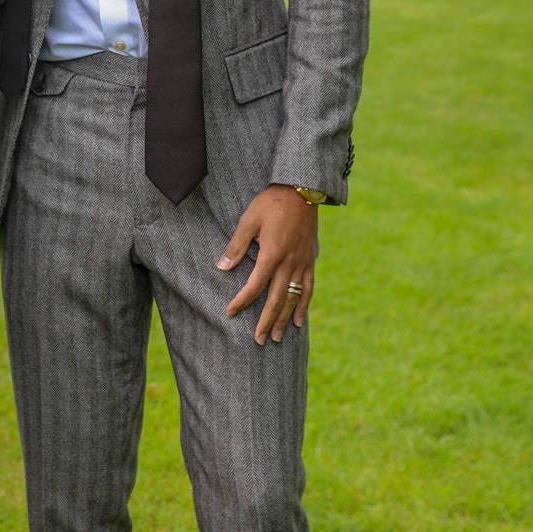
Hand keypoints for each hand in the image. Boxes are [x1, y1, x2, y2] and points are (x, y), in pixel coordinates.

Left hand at [218, 185, 317, 344]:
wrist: (301, 191)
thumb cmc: (271, 204)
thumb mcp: (248, 220)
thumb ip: (236, 246)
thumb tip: (222, 267)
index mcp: (272, 254)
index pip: (255, 286)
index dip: (242, 301)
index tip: (230, 312)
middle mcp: (289, 263)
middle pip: (276, 299)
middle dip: (266, 321)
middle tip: (258, 340)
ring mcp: (302, 264)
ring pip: (293, 298)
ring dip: (285, 320)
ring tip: (277, 338)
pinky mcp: (310, 261)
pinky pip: (308, 289)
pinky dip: (304, 306)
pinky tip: (300, 321)